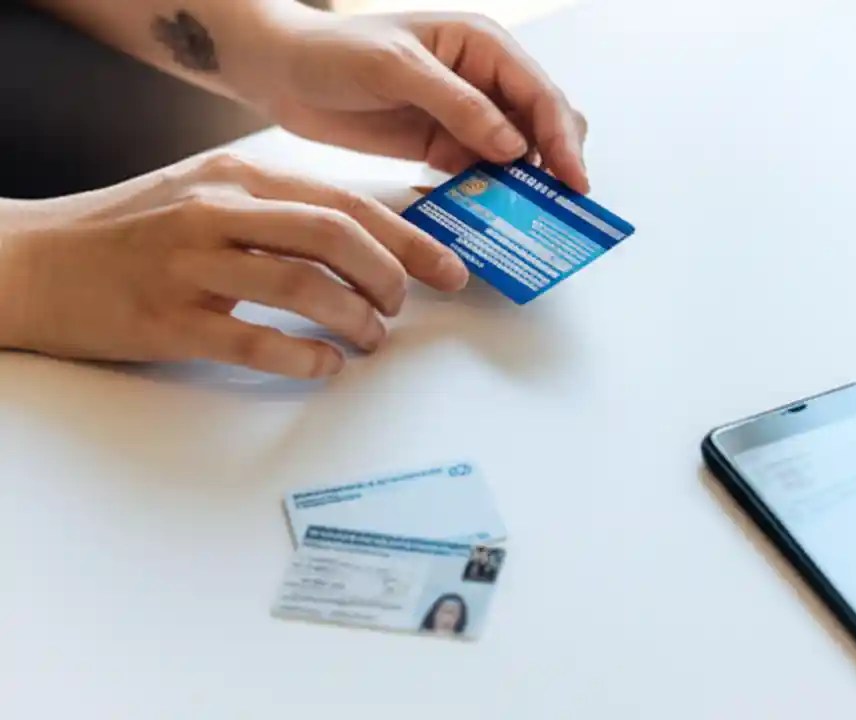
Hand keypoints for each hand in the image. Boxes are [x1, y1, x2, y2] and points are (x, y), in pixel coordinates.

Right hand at [0, 151, 466, 377]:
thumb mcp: (205, 194)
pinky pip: (256, 342)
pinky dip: (305, 357)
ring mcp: (190, 265)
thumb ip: (276, 209)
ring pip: (303, 287)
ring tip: (370, 339)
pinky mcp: (168, 319)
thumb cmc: (130, 233)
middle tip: (406, 307)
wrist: (32, 262)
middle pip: (334, 237)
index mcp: (235, 178)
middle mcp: (217, 211)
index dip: (406, 238)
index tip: (446, 267)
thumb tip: (363, 239)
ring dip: (354, 320)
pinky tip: (326, 366)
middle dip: (390, 276)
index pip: (343, 202)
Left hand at [252, 11, 589, 191]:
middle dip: (556, 162)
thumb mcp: (398, 69)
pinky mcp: (445, 147)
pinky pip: (482, 176)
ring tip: (531, 219)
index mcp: (483, 45)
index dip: (562, 138)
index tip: (572, 180)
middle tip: (559, 206)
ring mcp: (467, 117)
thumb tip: (515, 146)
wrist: (281, 75)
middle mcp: (484, 80)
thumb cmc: (334, 53)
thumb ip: (459, 105)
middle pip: (542, 124)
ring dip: (526, 185)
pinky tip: (492, 219)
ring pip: (518, 155)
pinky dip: (492, 197)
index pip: (540, 93)